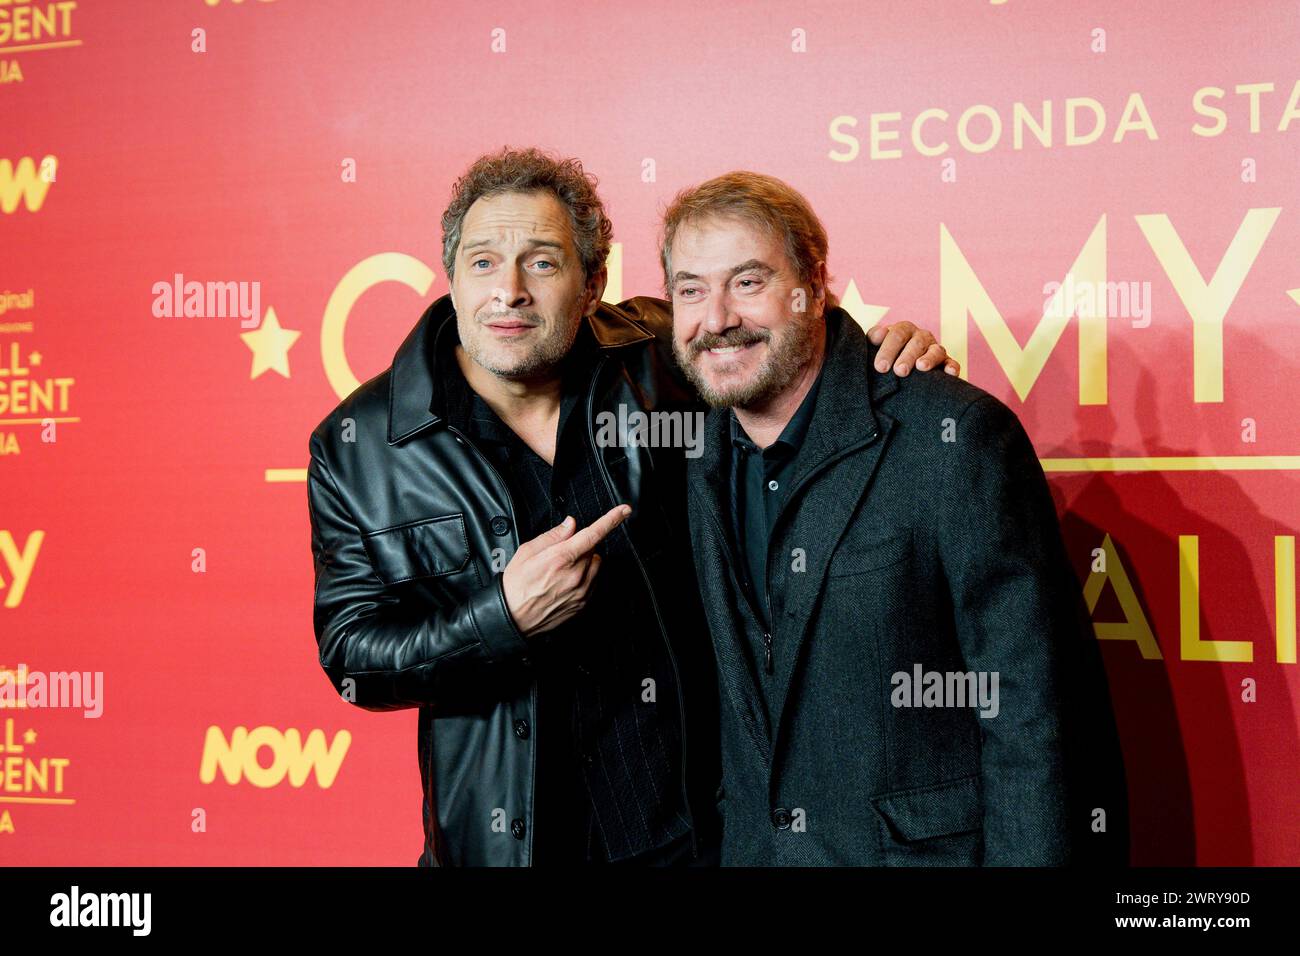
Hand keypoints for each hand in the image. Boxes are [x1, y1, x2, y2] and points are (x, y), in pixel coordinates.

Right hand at [501, 504, 630, 636]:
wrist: (513, 618)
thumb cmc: (516, 585)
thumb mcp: (527, 552)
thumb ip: (553, 536)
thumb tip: (570, 524)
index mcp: (561, 558)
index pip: (593, 534)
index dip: (611, 519)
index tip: (624, 510)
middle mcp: (575, 575)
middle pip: (592, 548)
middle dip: (579, 545)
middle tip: (559, 554)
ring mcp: (581, 591)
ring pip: (595, 564)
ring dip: (585, 561)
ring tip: (561, 570)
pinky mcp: (583, 603)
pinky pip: (593, 581)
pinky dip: (584, 576)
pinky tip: (564, 582)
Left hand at [866, 320, 959, 376]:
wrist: (898, 365)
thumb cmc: (886, 355)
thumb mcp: (876, 344)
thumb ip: (874, 337)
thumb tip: (879, 334)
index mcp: (903, 330)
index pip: (897, 335)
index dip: (888, 350)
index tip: (881, 367)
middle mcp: (921, 337)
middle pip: (916, 343)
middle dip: (907, 357)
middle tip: (899, 371)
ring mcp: (935, 349)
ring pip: (936, 351)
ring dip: (929, 358)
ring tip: (921, 367)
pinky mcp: (946, 362)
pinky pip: (952, 362)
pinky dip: (952, 366)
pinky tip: (950, 372)